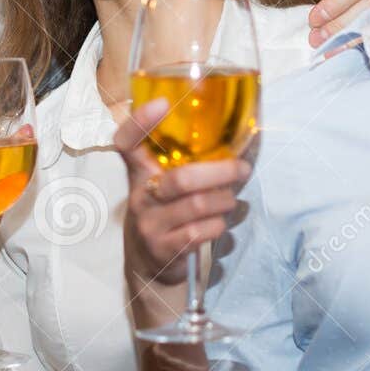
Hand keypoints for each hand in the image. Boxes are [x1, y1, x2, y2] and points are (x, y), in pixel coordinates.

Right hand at [114, 99, 249, 287]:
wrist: (149, 267)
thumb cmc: (166, 215)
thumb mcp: (164, 188)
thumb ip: (185, 166)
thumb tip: (238, 141)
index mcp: (140, 174)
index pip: (127, 143)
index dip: (140, 122)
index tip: (162, 103)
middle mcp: (140, 197)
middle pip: (181, 178)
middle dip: (220, 172)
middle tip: (242, 169)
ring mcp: (150, 224)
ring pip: (197, 205)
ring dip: (224, 200)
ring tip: (232, 199)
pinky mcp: (164, 250)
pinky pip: (200, 232)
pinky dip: (219, 225)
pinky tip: (220, 223)